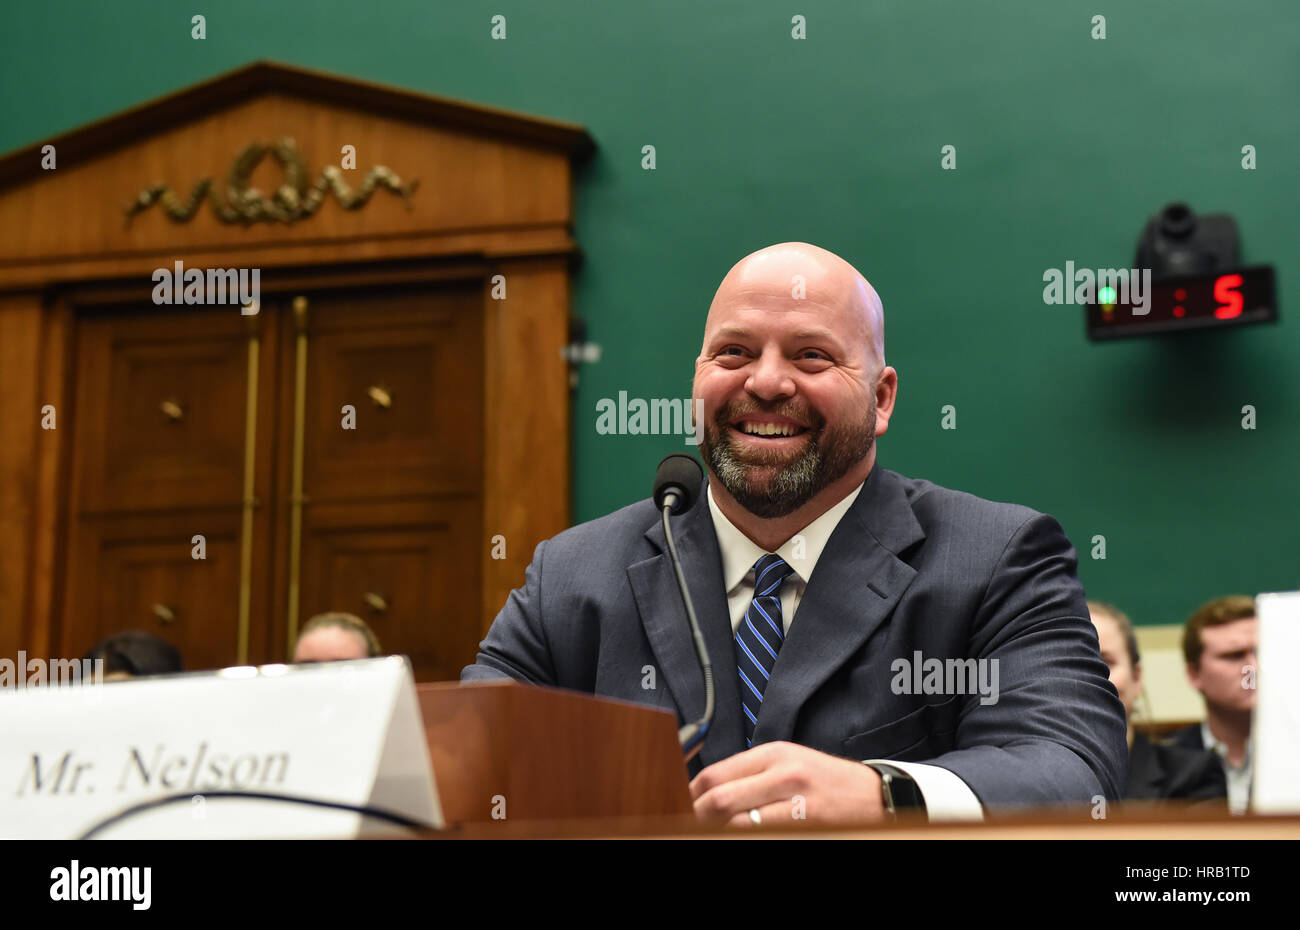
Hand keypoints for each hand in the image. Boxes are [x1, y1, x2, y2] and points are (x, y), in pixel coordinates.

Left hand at [689, 741, 884, 826]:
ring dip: (718, 832)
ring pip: (739, 824)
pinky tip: (742, 838)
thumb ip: (749, 774)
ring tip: (709, 834)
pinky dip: (747, 838)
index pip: (714, 775)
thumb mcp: (788, 763)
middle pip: (720, 800)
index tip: (678, 809)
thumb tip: (706, 792)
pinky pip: (765, 836)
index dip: (690, 797)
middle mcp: (783, 774)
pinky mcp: (810, 826)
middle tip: (685, 828)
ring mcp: (798, 803)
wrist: (877, 795)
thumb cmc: (827, 781)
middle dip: (697, 819)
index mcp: (772, 754)